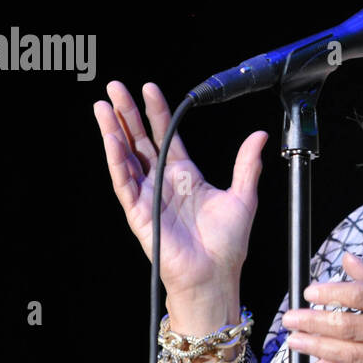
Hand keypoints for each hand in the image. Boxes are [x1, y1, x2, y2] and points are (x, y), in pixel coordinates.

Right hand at [92, 81, 268, 298]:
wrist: (215, 275)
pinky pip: (124, 181)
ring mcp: (148, 196)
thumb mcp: (243, 196)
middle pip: (140, 140)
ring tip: (103, 106)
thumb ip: (247, 164)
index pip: (166, 136)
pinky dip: (116, 159)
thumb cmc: (227, 244)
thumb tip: (260, 136)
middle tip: (115, 87)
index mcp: (185, 176)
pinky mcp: (139, 212)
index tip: (149, 88)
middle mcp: (163, 182)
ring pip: (126, 157)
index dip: (157, 112)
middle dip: (127, 113)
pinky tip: (110, 138)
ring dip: (113, 131)